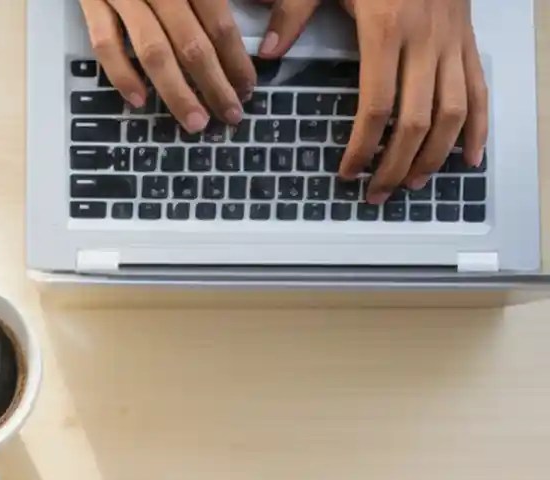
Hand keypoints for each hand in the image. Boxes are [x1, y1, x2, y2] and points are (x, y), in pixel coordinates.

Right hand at [80, 0, 258, 131]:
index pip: (219, 23)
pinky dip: (121, 75)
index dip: (236, 60)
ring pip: (153, 51)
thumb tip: (260, 7)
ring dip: (176, 92)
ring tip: (194, 120)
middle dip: (214, 85)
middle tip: (229, 115)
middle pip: (192, 44)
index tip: (247, 87)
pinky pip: (105, 44)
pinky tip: (139, 100)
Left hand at [259, 0, 488, 203]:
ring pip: (455, 112)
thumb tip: (267, 52)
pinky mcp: (468, 39)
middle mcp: (426, 41)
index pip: (377, 107)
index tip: (348, 172)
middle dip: (396, 164)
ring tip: (411, 184)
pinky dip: (478, 127)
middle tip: (375, 194)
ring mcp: (453, 41)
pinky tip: (468, 158)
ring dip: (435, 155)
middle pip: (418, 120)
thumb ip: (293, 11)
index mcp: (387, 29)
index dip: (364, 147)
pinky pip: (480, 88)